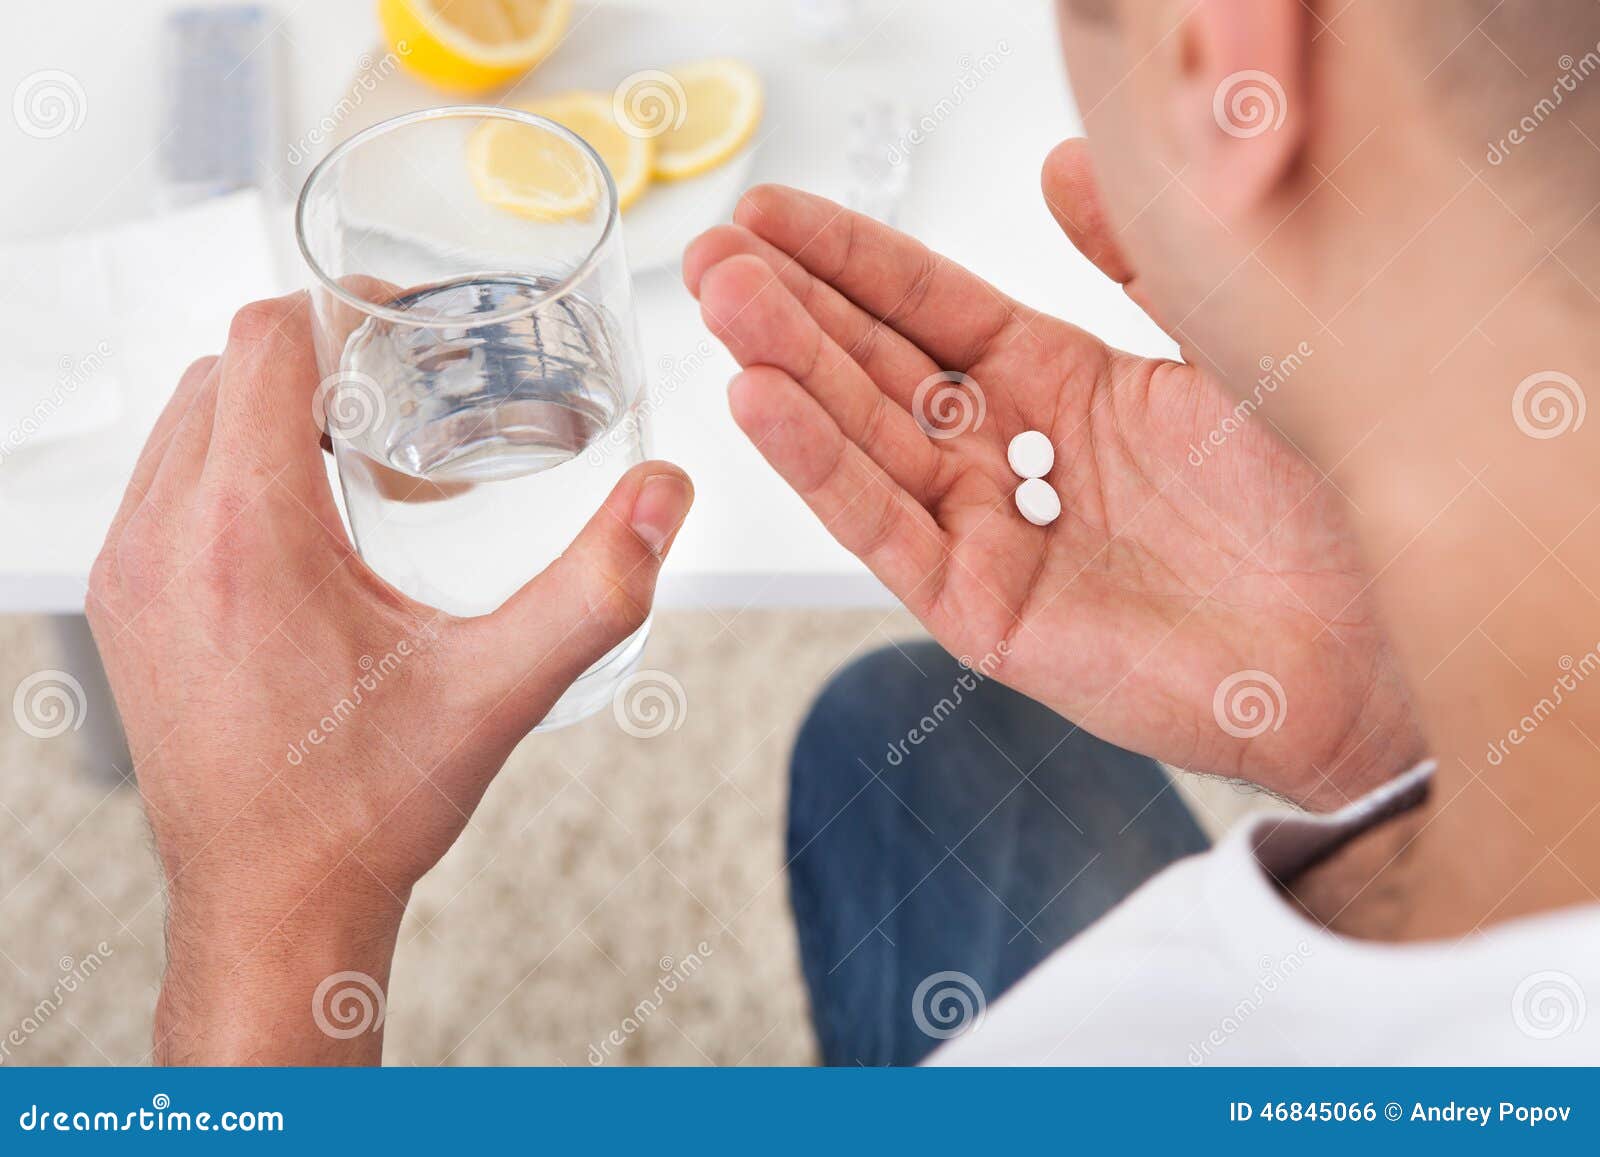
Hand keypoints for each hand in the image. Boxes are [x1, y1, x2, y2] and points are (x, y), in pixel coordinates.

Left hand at [86, 292, 692, 1062]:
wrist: (274, 906)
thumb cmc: (366, 808)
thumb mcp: (499, 692)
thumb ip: (595, 590)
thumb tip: (664, 497)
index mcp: (246, 534)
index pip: (268, 339)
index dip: (340, 311)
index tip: (402, 331)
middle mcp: (165, 538)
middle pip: (226, 368)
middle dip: (314, 363)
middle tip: (401, 403)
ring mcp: (128, 572)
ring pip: (187, 421)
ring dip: (269, 413)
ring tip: (360, 463)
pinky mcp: (123, 603)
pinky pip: (164, 483)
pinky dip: (229, 468)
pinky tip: (306, 529)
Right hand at [684, 145, 1419, 807]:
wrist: (1380, 634)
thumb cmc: (1322, 492)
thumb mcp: (1218, 337)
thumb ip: (1130, 256)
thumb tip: (1062, 162)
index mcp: (1062, 386)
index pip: (930, 311)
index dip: (852, 261)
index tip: (772, 213)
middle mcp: (1014, 459)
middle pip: (879, 371)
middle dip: (794, 309)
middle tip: (715, 253)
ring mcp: (994, 537)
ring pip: (868, 443)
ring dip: (789, 374)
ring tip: (719, 303)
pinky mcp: (987, 614)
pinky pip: (888, 532)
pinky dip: (823, 471)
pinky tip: (760, 403)